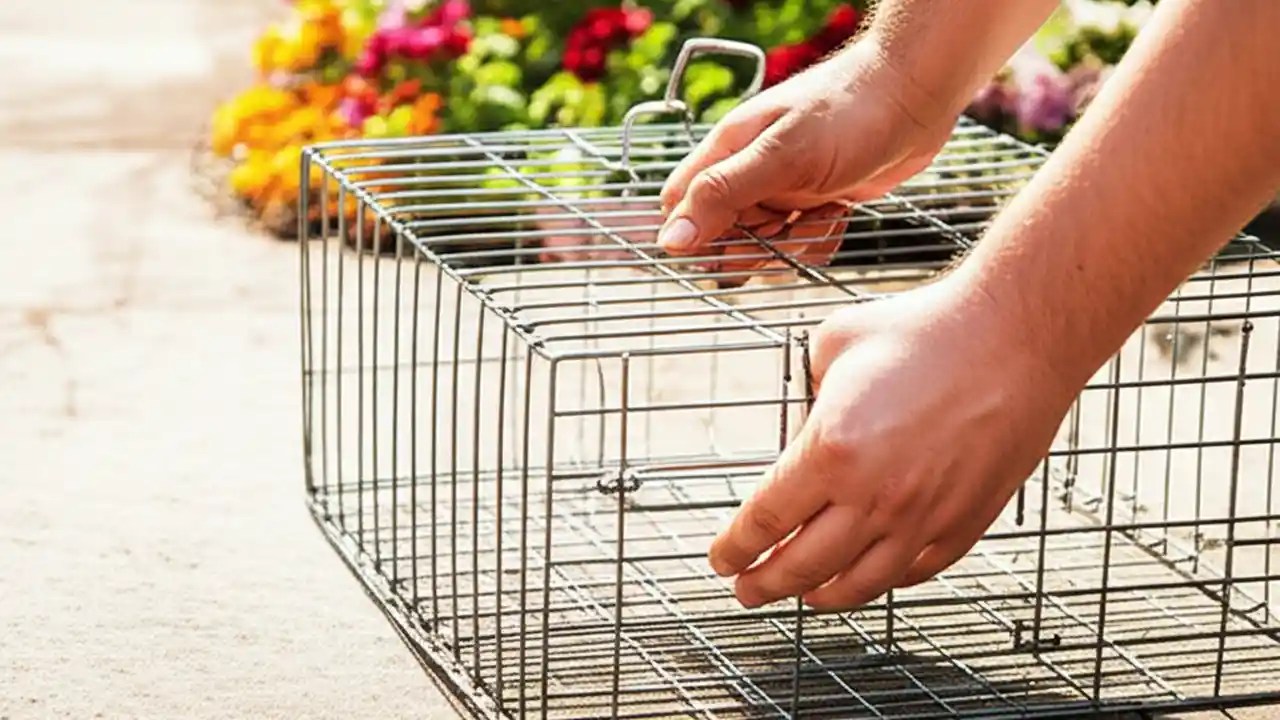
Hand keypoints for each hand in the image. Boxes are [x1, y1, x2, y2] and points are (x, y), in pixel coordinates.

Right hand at [658, 41, 958, 270]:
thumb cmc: (850, 111)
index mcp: (727, 151)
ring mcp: (782, 186)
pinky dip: (819, 238)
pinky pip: (801, 239)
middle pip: (724, 234)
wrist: (916, 94)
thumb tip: (670, 239)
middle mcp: (749, 169)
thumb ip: (722, 195)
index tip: (731, 244)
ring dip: (794, 243)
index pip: (681, 205)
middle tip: (789, 227)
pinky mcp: (815, 199)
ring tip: (825, 211)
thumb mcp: (781, 157)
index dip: (695, 235)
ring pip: (765, 242)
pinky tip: (839, 213)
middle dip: (756, 246)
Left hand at [709, 277, 1079, 609]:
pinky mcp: (964, 523)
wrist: (1015, 335)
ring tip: (801, 596)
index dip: (736, 547)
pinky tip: (867, 576)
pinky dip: (881, 582)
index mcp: (830, 451)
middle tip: (747, 588)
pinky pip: (913, 572)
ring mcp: (922, 517)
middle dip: (764, 584)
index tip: (722, 558)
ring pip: (857, 584)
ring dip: (818, 597)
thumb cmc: (927, 330)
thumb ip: (805, 395)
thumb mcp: (833, 344)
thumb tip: (802, 428)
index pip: (765, 519)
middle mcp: (874, 496)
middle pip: (802, 566)